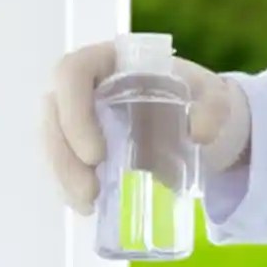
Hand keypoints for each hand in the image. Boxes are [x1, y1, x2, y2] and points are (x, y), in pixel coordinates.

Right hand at [43, 41, 251, 214]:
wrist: (193, 119)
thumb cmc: (194, 97)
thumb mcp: (213, 96)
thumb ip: (213, 107)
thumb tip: (197, 133)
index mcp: (108, 59)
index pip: (72, 73)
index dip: (74, 113)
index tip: (97, 154)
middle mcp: (84, 84)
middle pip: (54, 113)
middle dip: (65, 157)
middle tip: (91, 191)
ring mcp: (75, 112)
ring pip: (52, 140)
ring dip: (63, 176)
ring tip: (88, 205)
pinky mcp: (76, 140)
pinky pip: (61, 160)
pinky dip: (68, 185)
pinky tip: (86, 207)